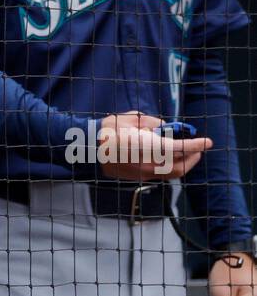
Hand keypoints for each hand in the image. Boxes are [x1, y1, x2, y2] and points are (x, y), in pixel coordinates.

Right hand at [96, 111, 210, 181]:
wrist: (88, 149)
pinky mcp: (139, 177)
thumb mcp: (131, 118)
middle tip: (199, 148)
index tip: (208, 142)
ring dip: (184, 164)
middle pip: (180, 165)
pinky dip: (172, 167)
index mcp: (147, 147)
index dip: (195, 145)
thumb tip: (164, 127)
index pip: (179, 148)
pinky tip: (170, 158)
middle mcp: (148, 163)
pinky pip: (163, 175)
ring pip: (173, 174)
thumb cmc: (108, 130)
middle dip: (193, 157)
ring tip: (187, 154)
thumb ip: (152, 122)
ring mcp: (144, 173)